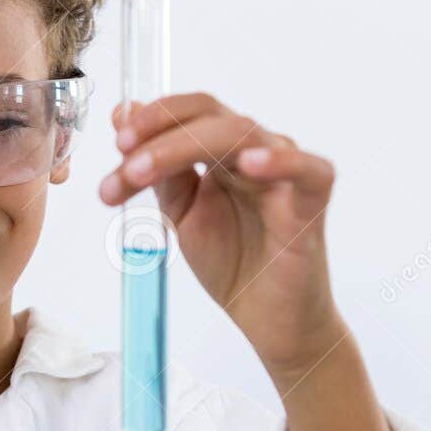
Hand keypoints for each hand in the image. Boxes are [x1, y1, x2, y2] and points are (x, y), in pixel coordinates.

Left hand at [100, 92, 343, 379]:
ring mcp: (285, 171)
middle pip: (209, 116)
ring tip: (143, 172)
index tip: (116, 145)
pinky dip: (280, 161)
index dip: (152, 120)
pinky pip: (308, 169)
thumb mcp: (180, 212)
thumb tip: (121, 113)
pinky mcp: (314, 199)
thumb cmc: (231, 262)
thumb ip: (157, 169)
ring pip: (243, 133)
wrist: (265, 316)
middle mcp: (255, 149)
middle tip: (123, 159)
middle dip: (159, 133)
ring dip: (185, 146)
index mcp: (223, 150)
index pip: (188, 113)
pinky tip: (249, 164)